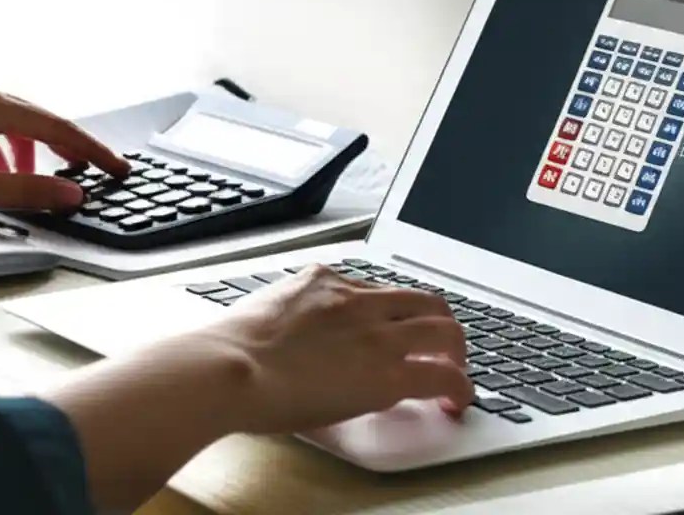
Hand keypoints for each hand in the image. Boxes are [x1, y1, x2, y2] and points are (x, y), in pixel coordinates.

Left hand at [0, 81, 128, 210]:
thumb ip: (30, 191)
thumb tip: (72, 194)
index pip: (59, 127)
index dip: (92, 150)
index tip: (116, 166)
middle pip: (40, 120)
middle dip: (69, 147)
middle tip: (95, 168)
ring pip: (12, 122)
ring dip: (33, 150)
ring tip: (40, 176)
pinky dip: (4, 146)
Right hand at [46, 265, 472, 510]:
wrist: (225, 369)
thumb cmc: (224, 353)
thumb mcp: (258, 315)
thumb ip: (283, 316)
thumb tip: (280, 337)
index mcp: (322, 283)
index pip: (374, 289)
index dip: (391, 313)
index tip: (392, 327)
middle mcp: (357, 299)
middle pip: (423, 299)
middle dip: (440, 323)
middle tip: (443, 348)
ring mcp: (376, 332)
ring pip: (444, 329)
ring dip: (457, 352)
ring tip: (457, 375)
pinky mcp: (386, 370)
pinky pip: (441, 374)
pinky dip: (459, 387)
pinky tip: (457, 402)